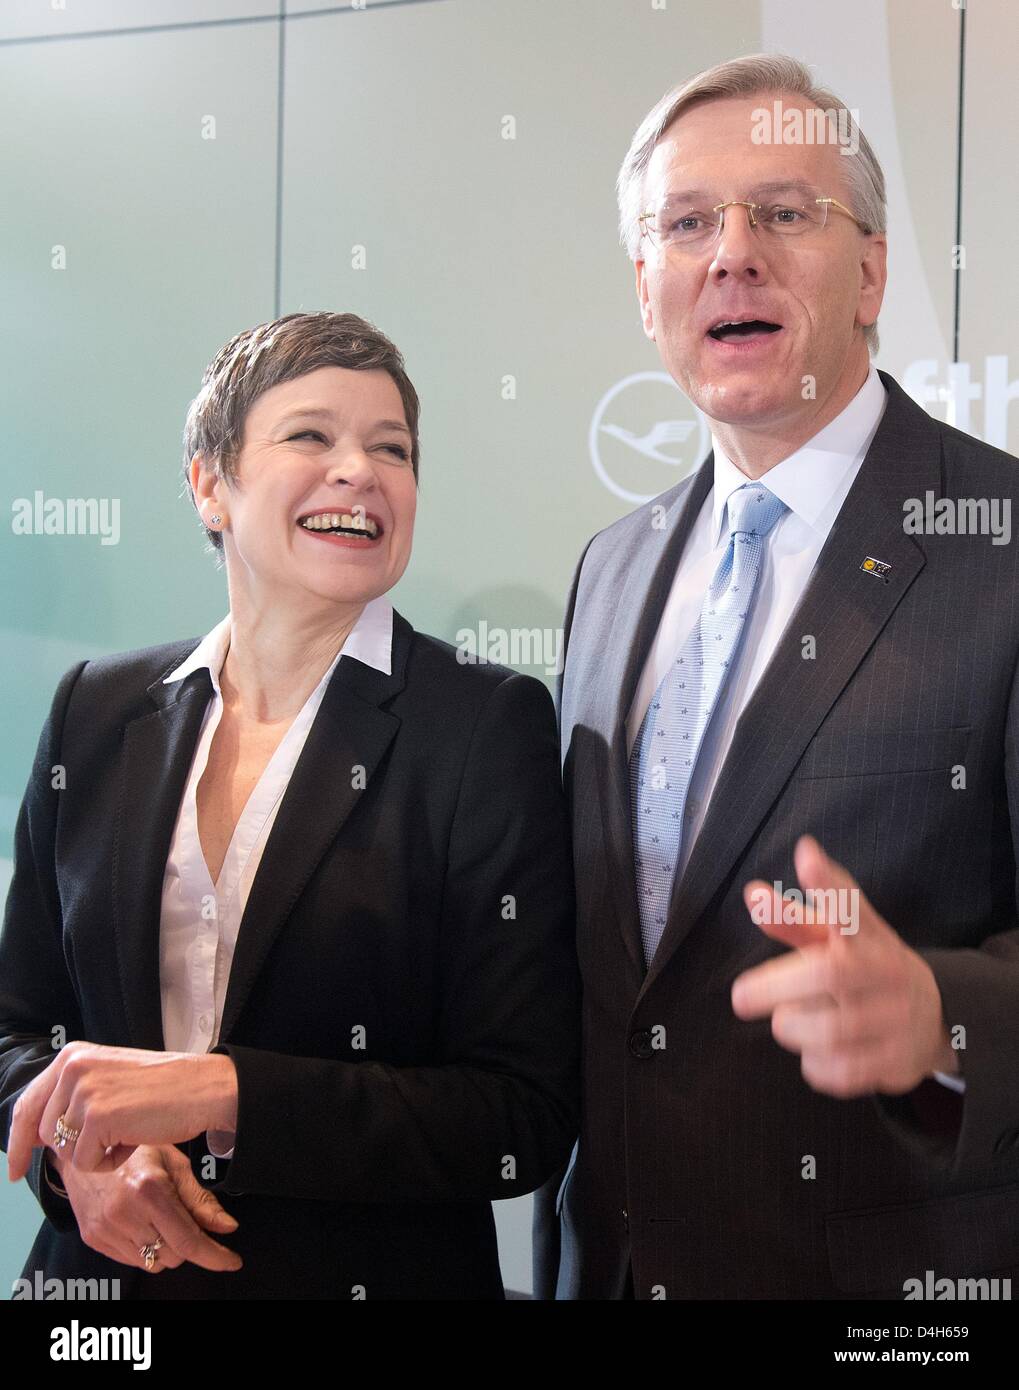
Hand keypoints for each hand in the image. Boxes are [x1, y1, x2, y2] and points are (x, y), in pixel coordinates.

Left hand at [6, 1042, 238, 1178]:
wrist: (202, 1087)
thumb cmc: (161, 1088)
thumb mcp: (108, 1078)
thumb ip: (72, 1095)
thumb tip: (35, 1134)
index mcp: (73, 1056)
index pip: (28, 1105)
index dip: (17, 1142)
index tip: (14, 1169)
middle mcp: (73, 1067)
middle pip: (46, 1133)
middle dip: (72, 1148)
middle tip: (108, 1145)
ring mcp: (85, 1090)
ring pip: (65, 1150)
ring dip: (94, 1154)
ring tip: (126, 1134)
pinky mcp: (98, 1115)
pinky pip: (87, 1162)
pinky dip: (110, 1162)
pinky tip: (134, 1141)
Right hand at [49, 1142, 241, 1273]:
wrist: (83, 1152)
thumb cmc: (134, 1151)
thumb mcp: (173, 1163)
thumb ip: (200, 1199)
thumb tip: (228, 1228)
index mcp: (149, 1189)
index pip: (187, 1239)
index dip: (214, 1256)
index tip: (232, 1262)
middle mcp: (124, 1213)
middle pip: (173, 1256)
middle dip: (187, 1244)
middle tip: (186, 1220)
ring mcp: (106, 1229)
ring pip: (153, 1263)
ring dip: (166, 1249)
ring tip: (161, 1219)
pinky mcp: (93, 1239)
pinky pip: (131, 1261)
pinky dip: (145, 1250)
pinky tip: (142, 1224)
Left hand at [731, 835, 957, 1097]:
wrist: (936, 1018)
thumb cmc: (866, 968)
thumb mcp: (837, 940)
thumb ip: (794, 920)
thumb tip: (752, 893)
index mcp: (870, 936)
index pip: (851, 905)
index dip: (828, 883)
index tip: (806, 857)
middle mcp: (889, 972)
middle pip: (829, 973)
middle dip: (775, 986)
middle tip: (741, 996)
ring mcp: (899, 1018)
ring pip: (830, 1029)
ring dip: (793, 1027)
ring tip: (788, 1021)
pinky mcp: (898, 1062)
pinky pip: (841, 1071)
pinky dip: (815, 1065)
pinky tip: (815, 1051)